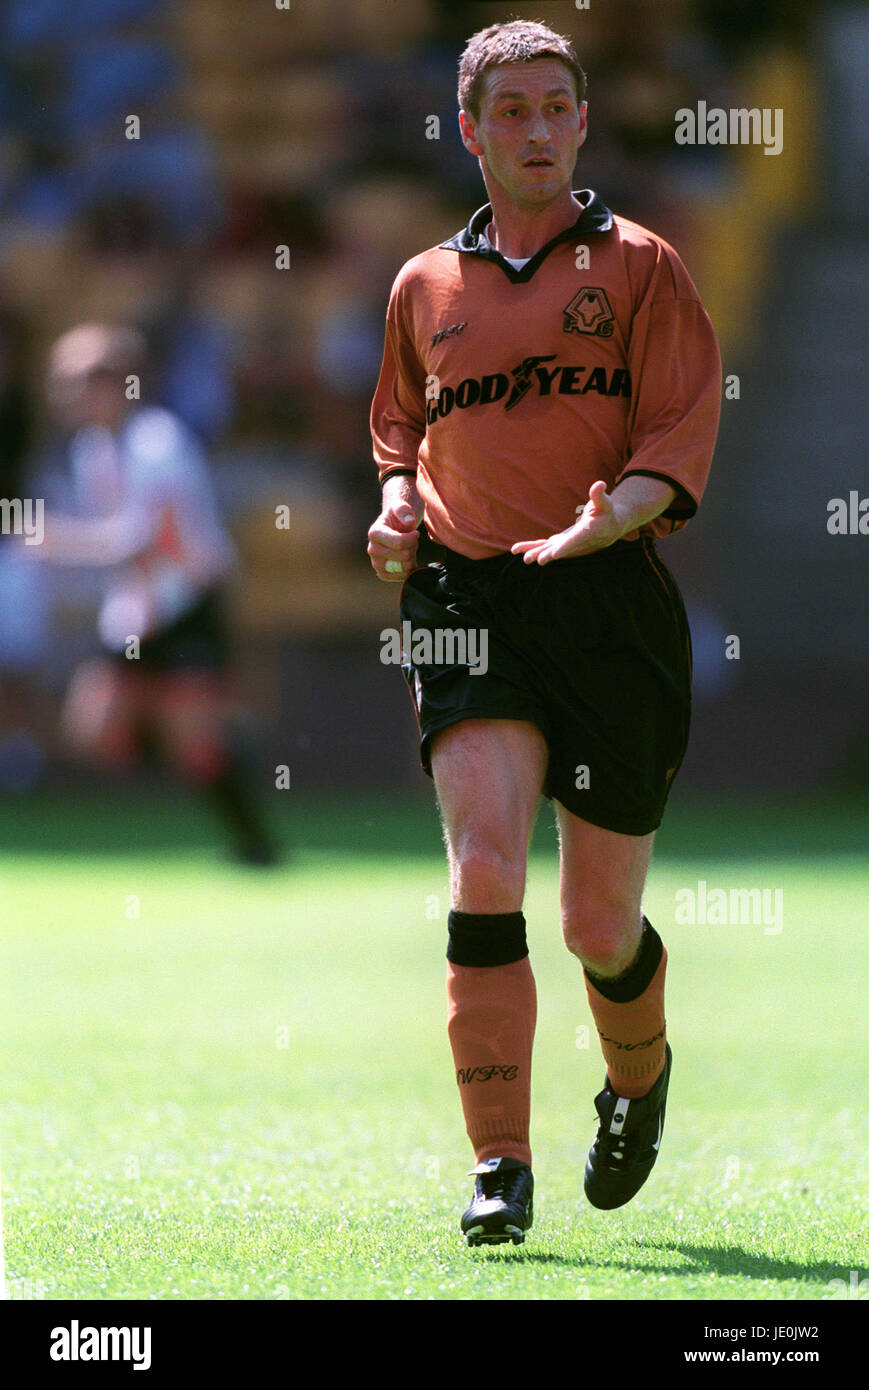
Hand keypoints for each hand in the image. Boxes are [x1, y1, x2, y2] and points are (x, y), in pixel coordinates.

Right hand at [367, 500, 420, 581]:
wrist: (395, 528)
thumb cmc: (398, 517)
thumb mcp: (401, 508)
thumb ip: (403, 510)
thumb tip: (409, 521)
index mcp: (374, 533)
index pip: (399, 543)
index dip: (413, 539)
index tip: (415, 533)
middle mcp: (372, 550)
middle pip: (403, 556)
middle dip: (413, 548)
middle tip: (412, 541)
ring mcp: (376, 563)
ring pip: (403, 568)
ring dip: (411, 558)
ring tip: (409, 549)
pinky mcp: (382, 573)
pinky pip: (399, 577)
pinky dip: (408, 570)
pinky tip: (408, 559)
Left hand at [511, 480, 625, 564]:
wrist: (609, 528)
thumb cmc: (607, 512)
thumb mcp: (605, 503)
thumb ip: (599, 495)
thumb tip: (599, 484)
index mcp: (586, 533)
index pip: (574, 541)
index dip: (565, 547)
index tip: (554, 555)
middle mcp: (574, 543)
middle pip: (559, 550)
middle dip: (546, 554)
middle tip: (534, 559)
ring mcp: (565, 544)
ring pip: (548, 549)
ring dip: (534, 551)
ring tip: (520, 555)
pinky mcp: (559, 543)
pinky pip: (544, 545)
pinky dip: (532, 547)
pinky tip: (517, 549)